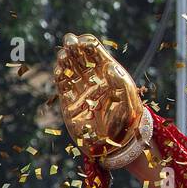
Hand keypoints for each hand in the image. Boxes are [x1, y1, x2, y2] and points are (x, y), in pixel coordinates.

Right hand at [53, 33, 145, 157]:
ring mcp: (81, 90)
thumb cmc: (127, 122)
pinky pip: (62, 86)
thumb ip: (120, 85)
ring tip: (63, 54)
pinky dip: (59, 76)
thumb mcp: (128, 102)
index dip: (89, 45)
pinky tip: (58, 69)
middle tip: (70, 42)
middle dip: (74, 47)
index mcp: (110, 75)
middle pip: (80, 57)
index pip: (96, 53)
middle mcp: (94, 80)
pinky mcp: (69, 103)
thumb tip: (110, 67)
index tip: (84, 42)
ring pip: (69, 69)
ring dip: (64, 60)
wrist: (116, 146)